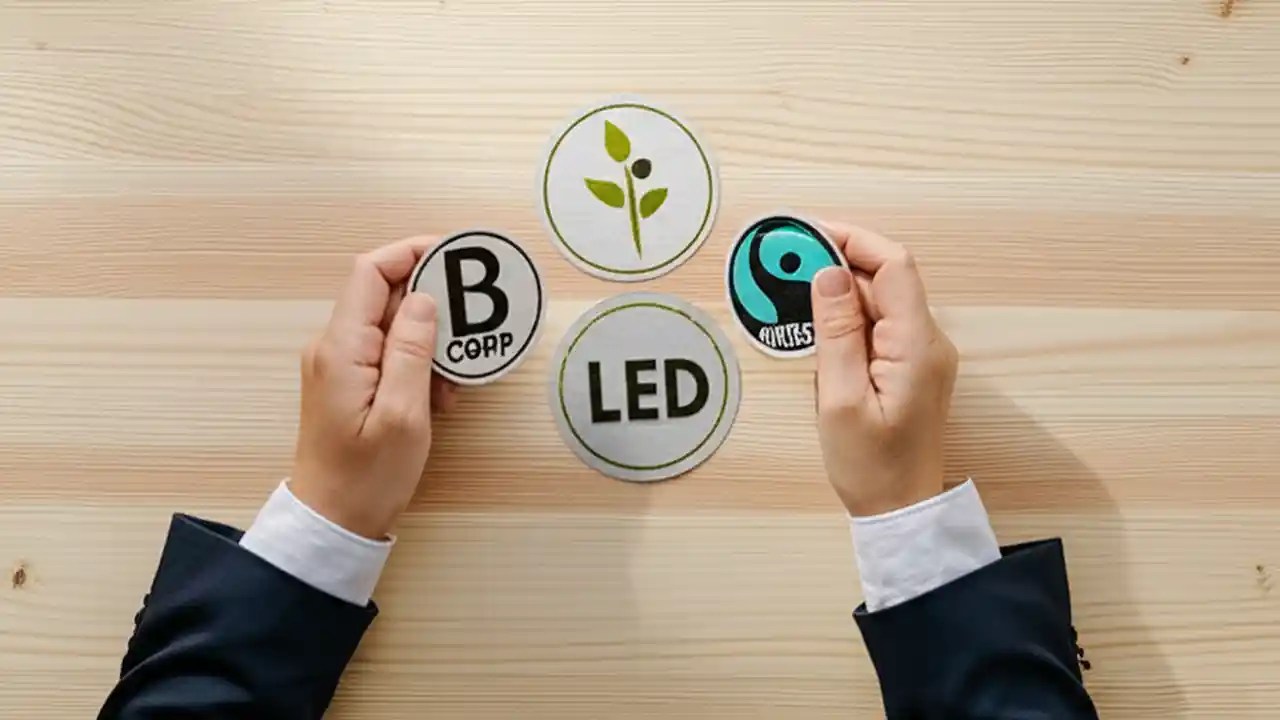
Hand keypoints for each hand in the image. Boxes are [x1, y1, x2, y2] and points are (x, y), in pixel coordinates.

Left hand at [290, 237, 458, 538]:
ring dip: (429, 342)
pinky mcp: (348, 383)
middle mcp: (334, 347)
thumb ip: (413, 350)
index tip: (455, 254)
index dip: (412, 253)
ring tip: (452, 382)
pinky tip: (438, 397)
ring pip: (391, 326)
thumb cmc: (367, 478)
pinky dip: (418, 364)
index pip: (371, 271)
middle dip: (431, 305)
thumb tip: (423, 299)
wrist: (332, 523)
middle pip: (384, 294)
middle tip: (469, 330)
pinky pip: (388, 354)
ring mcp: (339, 365)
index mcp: (341, 348)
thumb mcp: (403, 415)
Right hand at [810, 222, 958, 516]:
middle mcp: (927, 342)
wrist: (902, 512)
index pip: (893, 265)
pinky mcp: (910, 368)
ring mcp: (921, 355)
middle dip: (837, 262)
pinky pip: (878, 326)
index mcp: (917, 345)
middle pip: (885, 278)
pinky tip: (815, 325)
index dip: (852, 240)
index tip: (806, 234)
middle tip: (785, 261)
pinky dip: (847, 317)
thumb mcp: (841, 399)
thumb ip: (837, 332)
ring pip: (880, 301)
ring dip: (839, 290)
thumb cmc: (871, 467)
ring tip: (791, 290)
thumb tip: (829, 273)